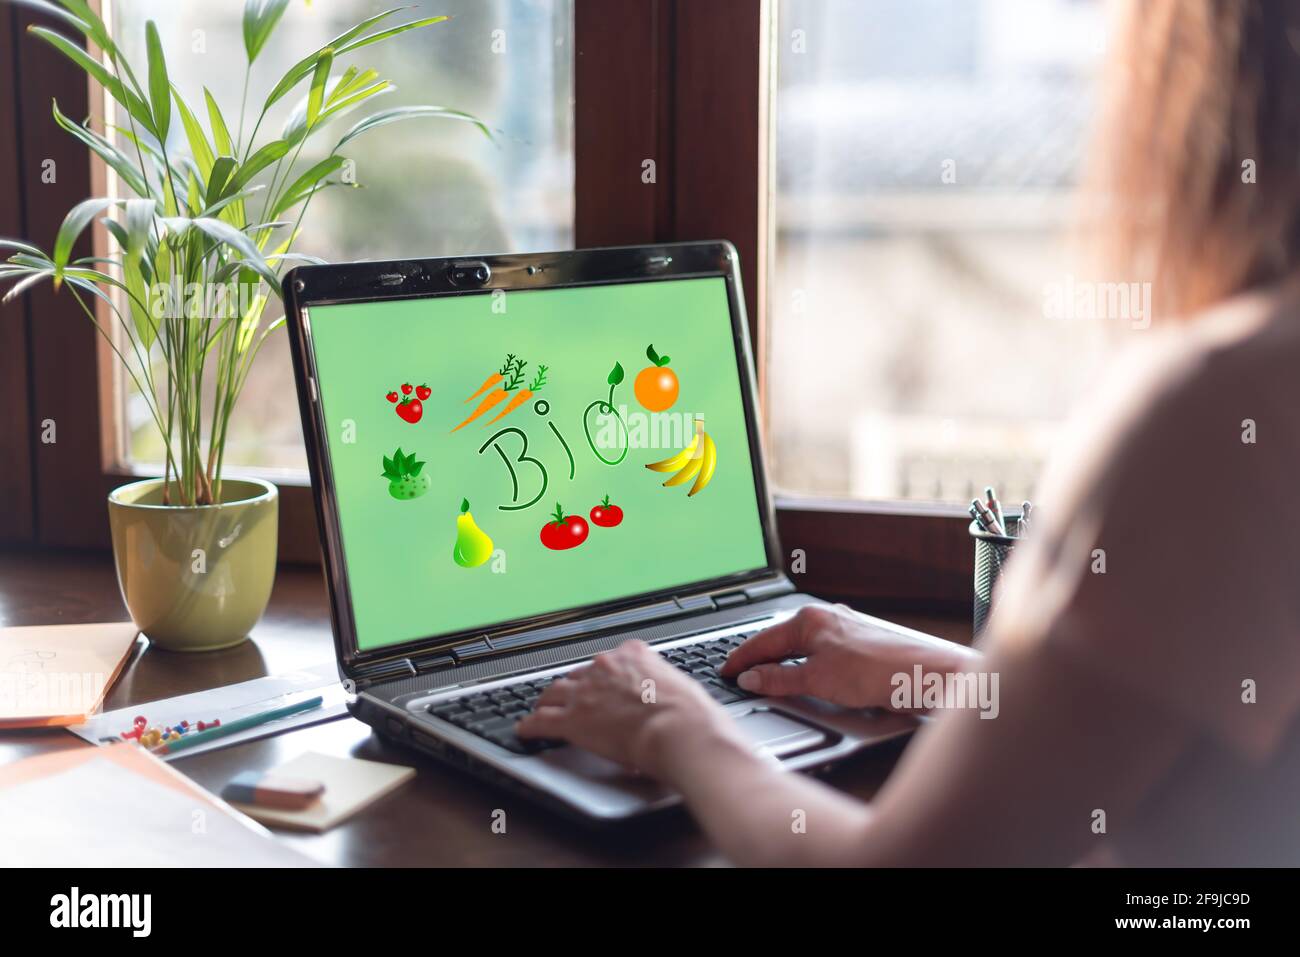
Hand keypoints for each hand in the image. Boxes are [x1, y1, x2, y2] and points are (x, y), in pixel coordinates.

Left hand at [516, 640, 738, 774]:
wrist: (681, 731)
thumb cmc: (690, 715)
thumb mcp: (681, 687)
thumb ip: (664, 688)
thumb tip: (668, 699)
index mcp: (634, 654)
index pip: (610, 661)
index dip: (604, 676)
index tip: (603, 684)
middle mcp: (605, 666)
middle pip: (579, 675)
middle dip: (576, 688)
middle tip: (574, 701)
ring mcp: (586, 692)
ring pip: (554, 692)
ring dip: (547, 701)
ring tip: (542, 709)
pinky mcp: (572, 719)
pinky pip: (541, 721)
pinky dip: (530, 726)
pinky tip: (525, 731)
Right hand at [719, 604, 981, 709]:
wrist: (925, 676)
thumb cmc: (879, 670)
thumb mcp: (817, 679)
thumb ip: (778, 679)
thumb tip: (751, 678)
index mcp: (810, 619)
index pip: (762, 640)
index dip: (740, 659)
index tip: (725, 671)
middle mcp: (827, 620)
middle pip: (781, 641)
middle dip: (760, 659)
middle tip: (739, 677)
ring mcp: (844, 633)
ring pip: (802, 650)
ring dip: (784, 665)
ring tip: (766, 681)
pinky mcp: (859, 649)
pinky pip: (820, 658)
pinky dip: (805, 669)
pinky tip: (806, 682)